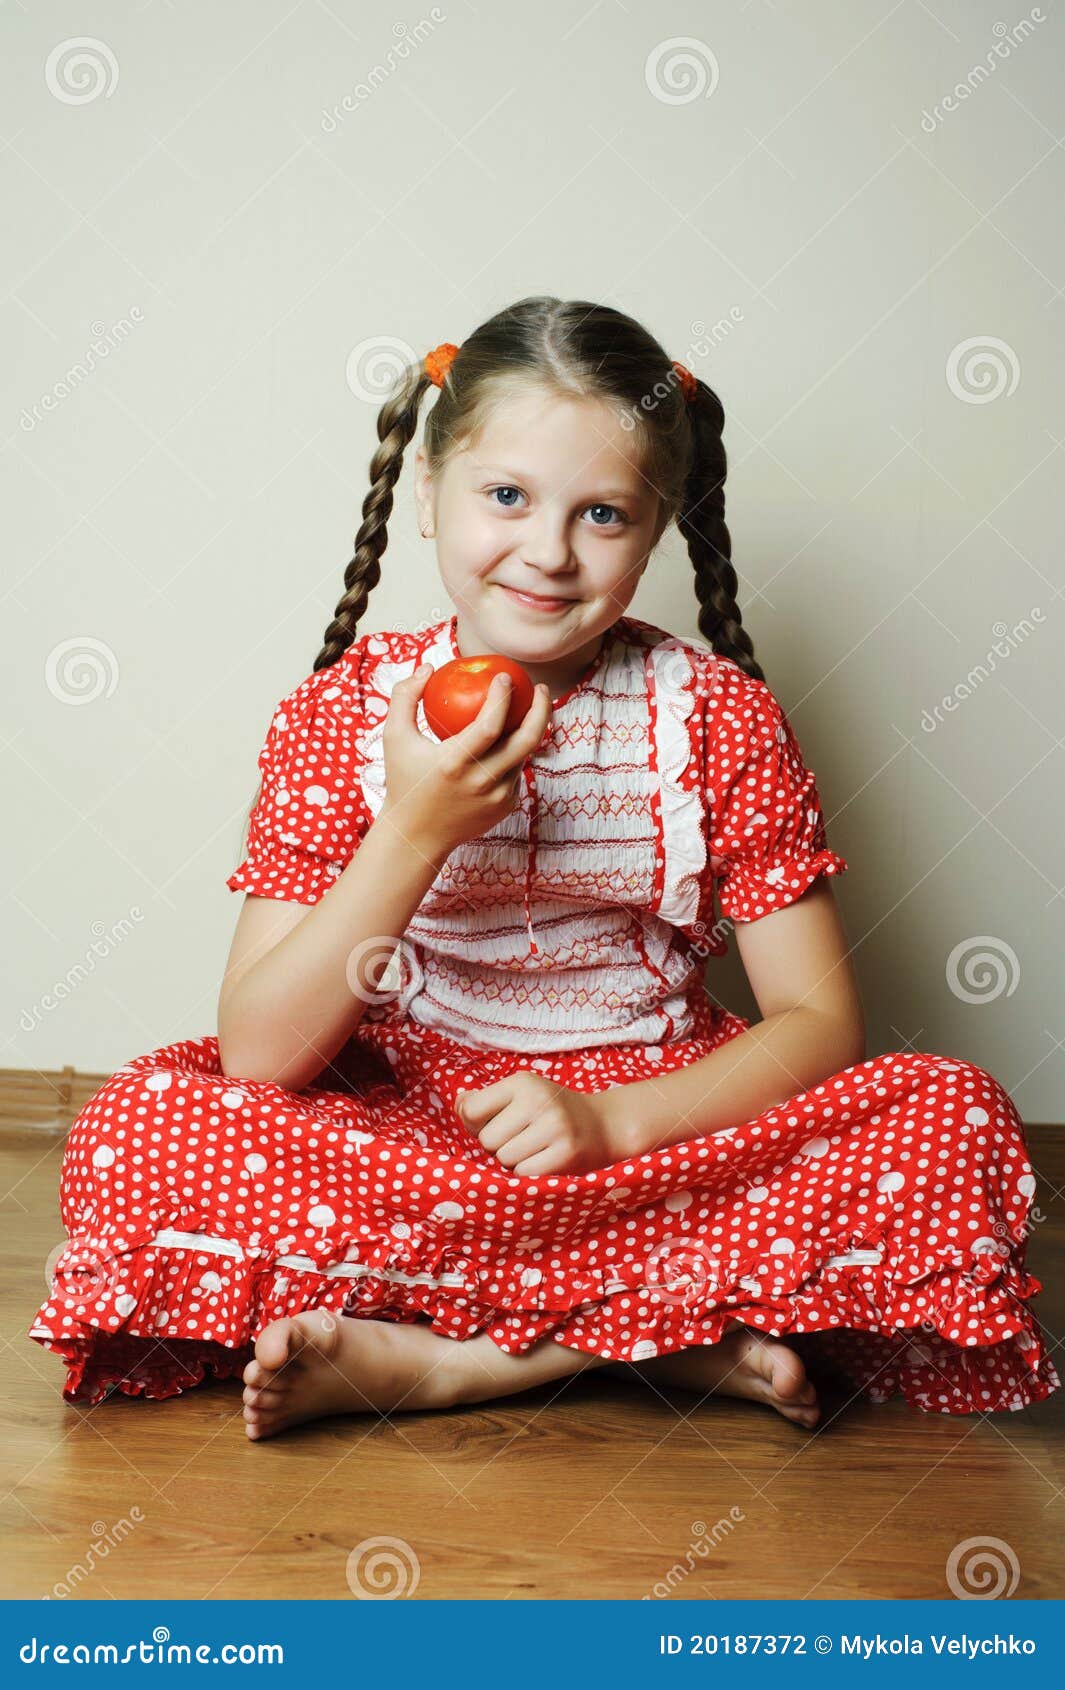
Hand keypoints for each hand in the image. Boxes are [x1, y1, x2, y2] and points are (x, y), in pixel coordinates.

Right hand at [378, 663, 552, 859]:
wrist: (416, 835)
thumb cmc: (404, 781)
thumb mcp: (394, 737)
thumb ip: (405, 697)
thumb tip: (429, 667)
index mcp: (455, 763)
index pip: (491, 725)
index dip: (503, 697)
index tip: (505, 677)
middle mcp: (481, 782)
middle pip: (527, 740)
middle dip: (541, 709)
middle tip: (539, 689)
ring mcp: (498, 797)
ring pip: (523, 755)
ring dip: (528, 730)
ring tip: (528, 709)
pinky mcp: (506, 807)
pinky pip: (517, 772)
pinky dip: (514, 754)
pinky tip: (509, 741)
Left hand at [455, 1072, 631, 1175]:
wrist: (604, 1125)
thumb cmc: (552, 1111)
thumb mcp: (521, 1095)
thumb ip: (485, 1101)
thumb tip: (457, 1105)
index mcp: (523, 1082)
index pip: (472, 1110)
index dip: (476, 1124)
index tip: (495, 1123)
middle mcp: (538, 1100)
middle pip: (487, 1140)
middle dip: (498, 1146)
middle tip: (521, 1139)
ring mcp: (554, 1127)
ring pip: (504, 1159)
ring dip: (514, 1161)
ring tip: (534, 1149)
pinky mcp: (565, 1154)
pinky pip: (523, 1174)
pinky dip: (529, 1173)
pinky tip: (545, 1160)